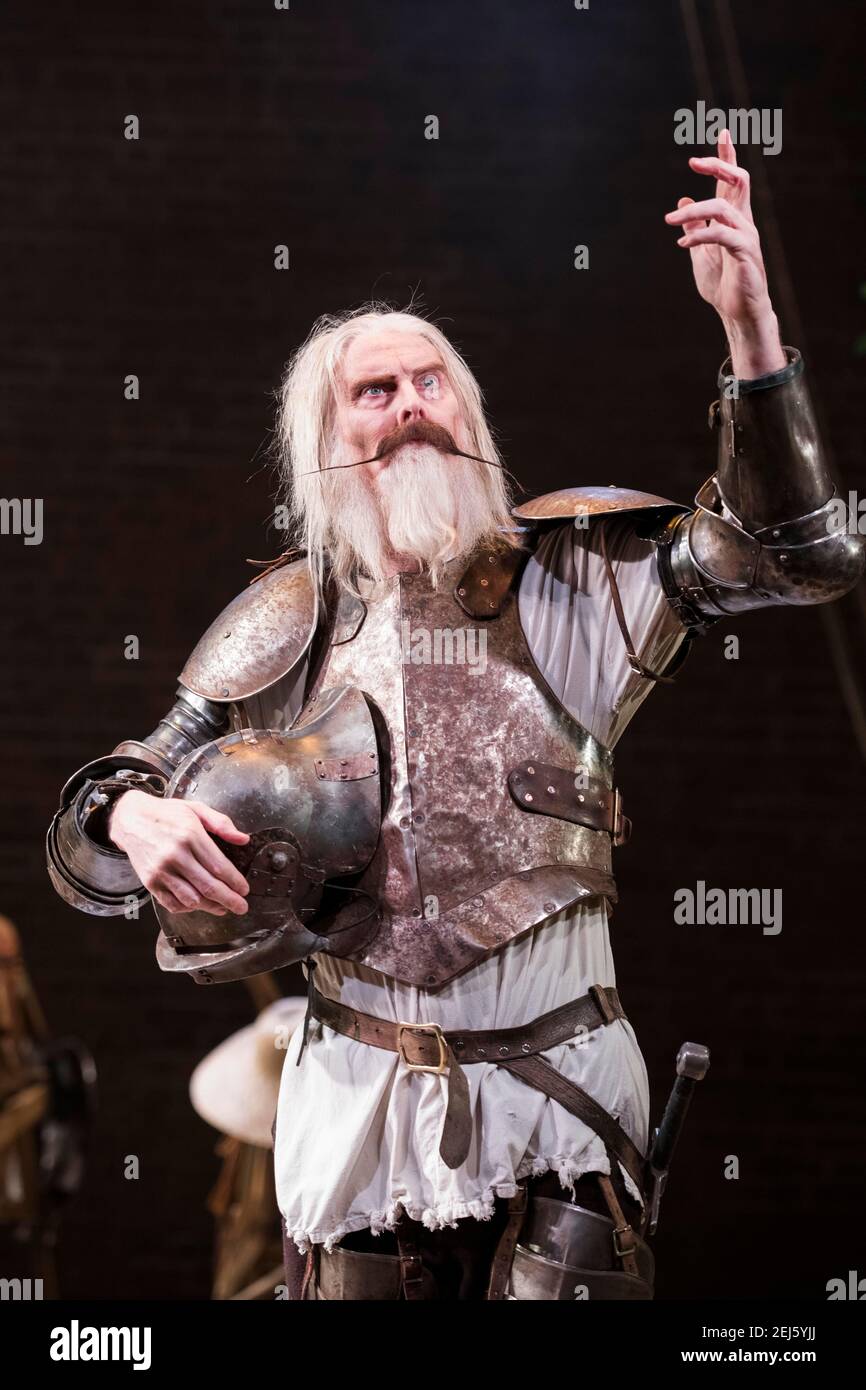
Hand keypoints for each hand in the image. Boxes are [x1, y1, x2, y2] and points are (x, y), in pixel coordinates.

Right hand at [108, 789, 250, 916]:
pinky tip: (198, 904)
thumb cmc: (166, 814)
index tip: (244, 889)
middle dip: (229, 900)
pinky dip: (188, 908)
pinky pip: (172, 903)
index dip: (235, 882)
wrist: (130, 819)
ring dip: (210, 907)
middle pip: (208, 886)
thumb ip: (221, 823)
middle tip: (241, 907)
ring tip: (222, 908)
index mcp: (190, 835)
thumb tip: (243, 839)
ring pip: (192, 899)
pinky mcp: (150, 882)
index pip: (219, 866)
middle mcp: (175, 855)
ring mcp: (161, 871)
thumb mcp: (196, 808)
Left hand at [664, 128, 785, 374]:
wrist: (738, 314)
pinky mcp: (745, 254)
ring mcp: (746, 236)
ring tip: (669, 222)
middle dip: (719, 165)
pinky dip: (699, 236)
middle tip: (693, 162)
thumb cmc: (723, 284)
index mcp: (734, 218)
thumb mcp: (701, 251)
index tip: (722, 131)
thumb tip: (683, 202)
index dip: (727, 156)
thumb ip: (696, 226)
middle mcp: (744, 222)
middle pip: (738, 180)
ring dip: (694, 212)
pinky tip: (681, 243)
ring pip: (723, 207)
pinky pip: (721, 236)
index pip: (733, 180)